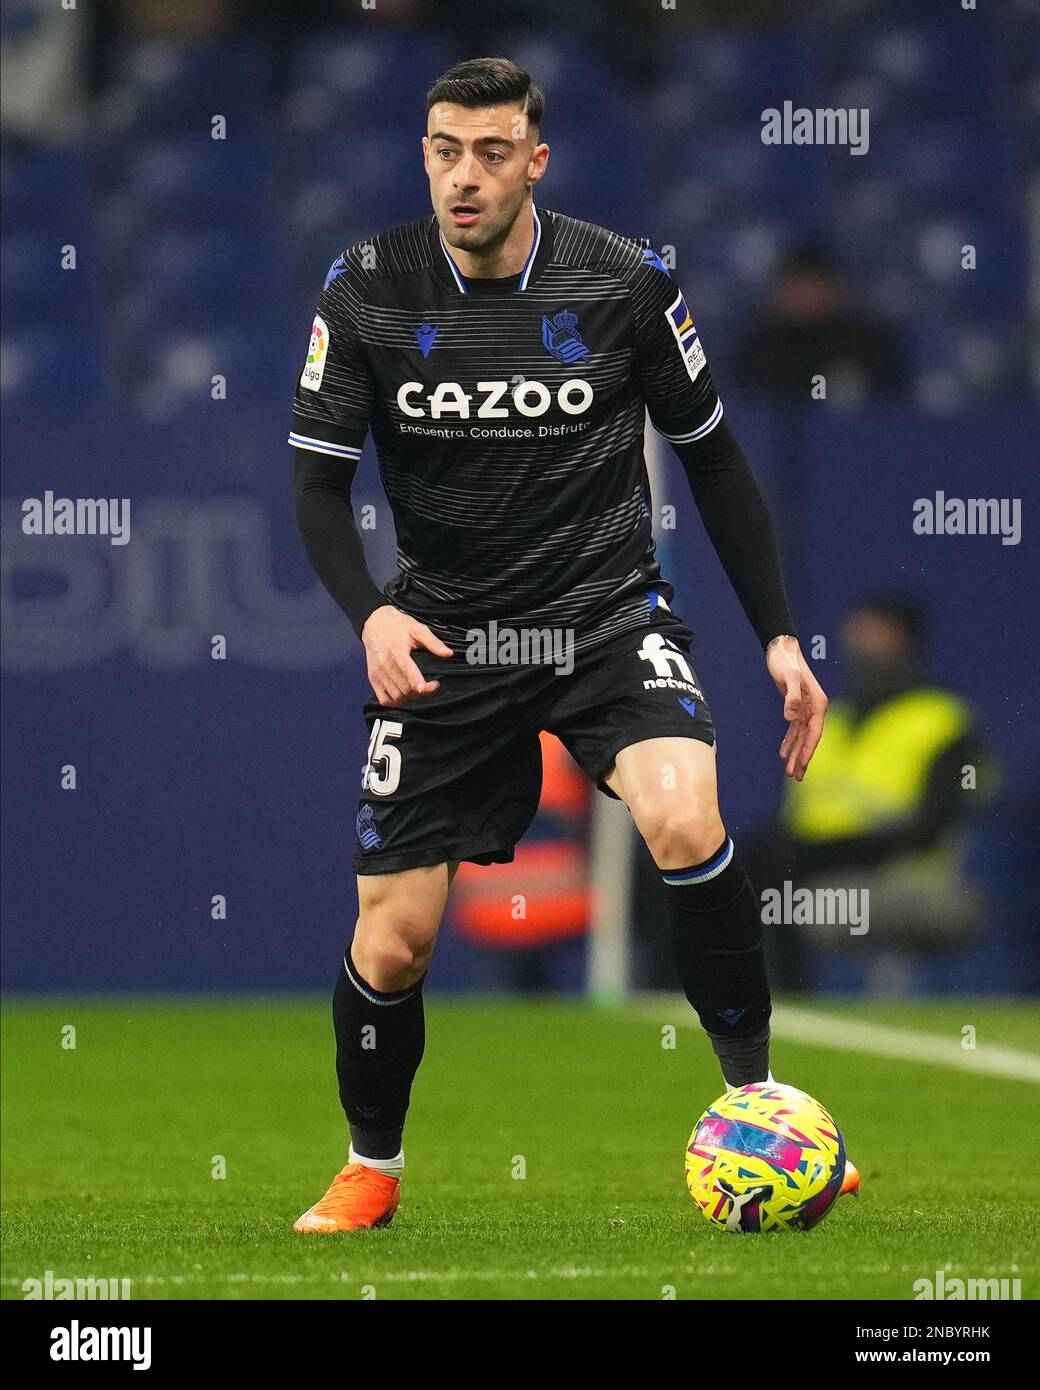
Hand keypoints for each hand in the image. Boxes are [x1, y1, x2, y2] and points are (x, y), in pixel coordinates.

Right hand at [360, 605, 452, 706]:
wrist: (374, 623)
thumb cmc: (396, 626)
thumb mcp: (417, 628)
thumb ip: (433, 642)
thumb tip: (448, 653)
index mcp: (397, 651)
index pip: (408, 671)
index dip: (419, 683)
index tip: (432, 686)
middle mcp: (385, 664)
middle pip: (404, 688)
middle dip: (420, 691)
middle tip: (430, 685)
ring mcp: (378, 673)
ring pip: (396, 696)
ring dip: (410, 697)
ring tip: (417, 689)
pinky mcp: (373, 679)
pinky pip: (384, 699)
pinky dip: (396, 702)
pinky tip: (404, 695)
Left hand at [765, 635, 827, 780]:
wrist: (782, 649)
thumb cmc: (786, 661)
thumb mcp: (789, 676)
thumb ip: (791, 695)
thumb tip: (790, 717)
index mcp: (817, 703)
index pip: (814, 733)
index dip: (808, 750)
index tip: (801, 765)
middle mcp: (814, 708)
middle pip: (809, 739)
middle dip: (803, 758)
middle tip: (796, 778)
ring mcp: (806, 708)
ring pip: (802, 737)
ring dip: (796, 754)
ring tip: (790, 773)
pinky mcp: (796, 707)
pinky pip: (794, 729)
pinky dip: (789, 742)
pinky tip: (783, 754)